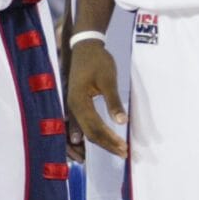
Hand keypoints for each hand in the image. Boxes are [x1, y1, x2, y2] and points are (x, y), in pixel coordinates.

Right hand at [65, 41, 126, 157]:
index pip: (95, 127)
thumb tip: (122, 122)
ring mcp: (73, 105)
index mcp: (79, 101)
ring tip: (116, 148)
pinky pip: (83, 124)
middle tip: (124, 153)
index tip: (125, 147)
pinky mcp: (76, 103)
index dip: (110, 139)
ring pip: (86, 130)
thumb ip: (113, 101)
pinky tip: (97, 140)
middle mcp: (73, 106)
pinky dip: (93, 134)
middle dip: (107, 144)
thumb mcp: (108, 79)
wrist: (85, 46)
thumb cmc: (97, 61)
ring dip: (101, 141)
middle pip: (89, 132)